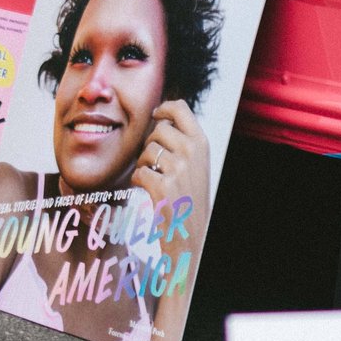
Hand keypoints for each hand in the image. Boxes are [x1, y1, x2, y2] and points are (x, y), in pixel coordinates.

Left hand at [129, 101, 209, 217]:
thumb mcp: (196, 163)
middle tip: (154, 161)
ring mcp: (179, 169)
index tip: (156, 115)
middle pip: (159, 129)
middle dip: (151, 143)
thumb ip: (184, 140)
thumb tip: (161, 117)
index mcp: (202, 142)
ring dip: (144, 164)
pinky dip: (138, 181)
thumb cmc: (190, 197)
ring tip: (152, 177)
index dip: (164, 108)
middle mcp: (193, 152)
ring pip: (147, 151)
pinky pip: (139, 172)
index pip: (180, 108)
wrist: (193, 232)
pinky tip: (146, 189)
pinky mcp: (164, 187)